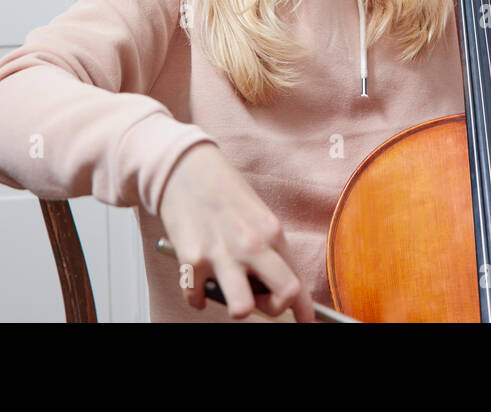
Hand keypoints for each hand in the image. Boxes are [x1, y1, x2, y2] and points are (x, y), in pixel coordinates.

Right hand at [157, 142, 315, 321]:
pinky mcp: (191, 260)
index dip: (303, 311)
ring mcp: (221, 255)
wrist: (184, 168)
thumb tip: (273, 285)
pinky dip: (196, 297)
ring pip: (241, 309)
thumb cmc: (222, 191)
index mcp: (272, 233)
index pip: (297, 282)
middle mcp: (251, 245)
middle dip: (273, 309)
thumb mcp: (257, 215)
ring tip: (226, 290)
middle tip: (259, 301)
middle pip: (282, 297)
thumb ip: (267, 249)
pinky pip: (196, 299)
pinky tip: (197, 280)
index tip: (306, 323)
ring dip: (234, 306)